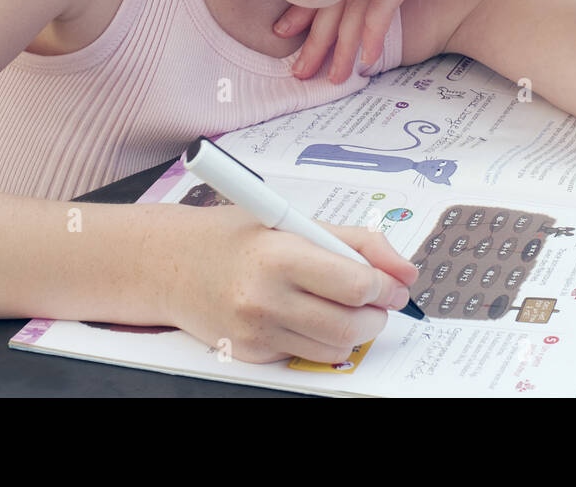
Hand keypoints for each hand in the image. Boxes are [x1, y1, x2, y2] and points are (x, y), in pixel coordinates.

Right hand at [167, 206, 418, 364]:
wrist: (170, 263)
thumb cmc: (234, 236)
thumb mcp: (294, 221)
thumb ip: (357, 242)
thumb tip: (405, 271)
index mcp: (280, 255)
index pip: (355, 284)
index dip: (385, 286)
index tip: (393, 283)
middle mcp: (265, 297)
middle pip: (350, 324)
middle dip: (376, 315)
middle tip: (376, 299)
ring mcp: (257, 331)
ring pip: (335, 347)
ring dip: (354, 331)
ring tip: (344, 306)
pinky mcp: (252, 353)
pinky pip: (307, 356)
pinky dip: (321, 340)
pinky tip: (306, 315)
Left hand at [275, 0, 509, 80]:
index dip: (301, 13)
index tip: (281, 33)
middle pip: (329, 7)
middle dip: (313, 44)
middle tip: (297, 73)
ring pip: (351, 14)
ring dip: (342, 50)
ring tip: (333, 79)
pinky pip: (383, 8)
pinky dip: (373, 34)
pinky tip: (367, 60)